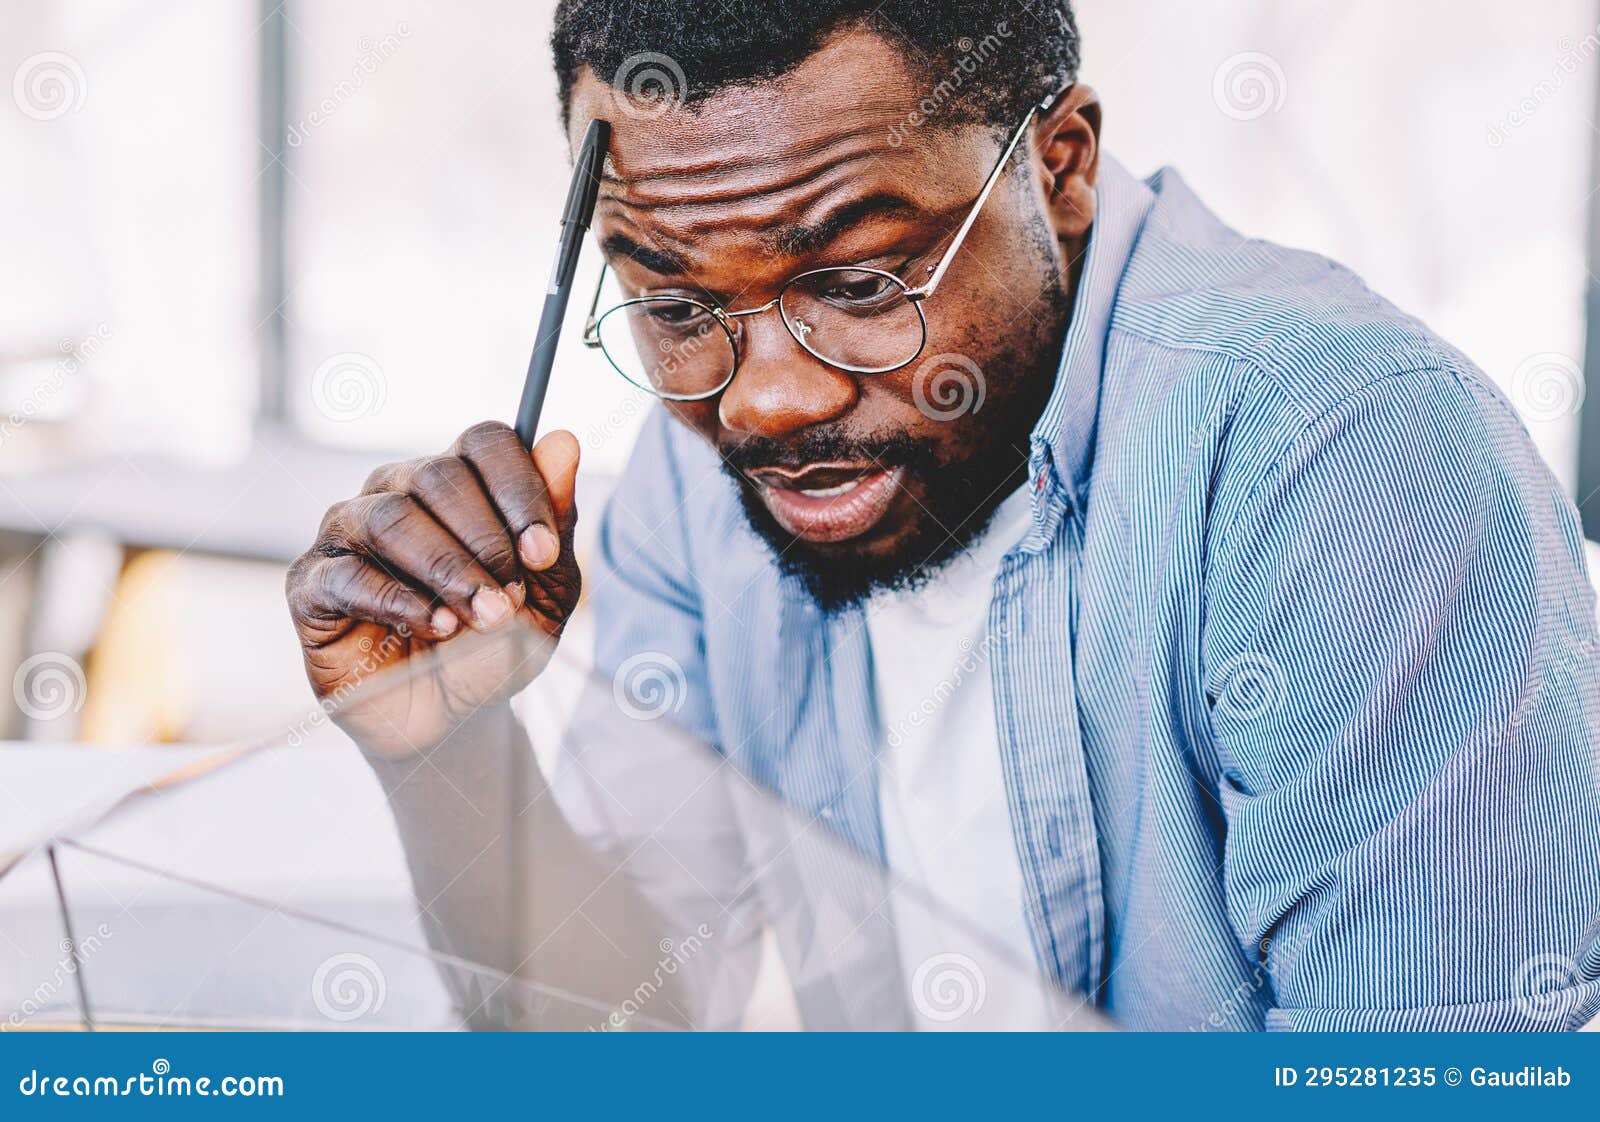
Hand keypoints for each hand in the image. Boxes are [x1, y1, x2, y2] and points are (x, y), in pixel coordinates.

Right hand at [286, 422, 581, 753]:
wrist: (452, 716)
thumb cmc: (496, 643)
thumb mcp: (547, 592)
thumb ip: (555, 521)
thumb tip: (564, 441)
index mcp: (458, 482)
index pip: (485, 442)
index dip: (520, 490)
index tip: (542, 552)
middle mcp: (397, 491)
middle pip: (439, 475)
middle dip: (486, 541)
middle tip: (510, 597)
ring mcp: (348, 534)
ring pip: (391, 516)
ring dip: (447, 569)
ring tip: (479, 616)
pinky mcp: (312, 584)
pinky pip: (347, 574)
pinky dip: (397, 600)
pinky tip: (433, 626)